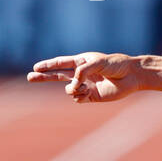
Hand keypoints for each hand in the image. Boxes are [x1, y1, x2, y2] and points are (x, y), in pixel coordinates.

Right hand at [26, 52, 140, 103]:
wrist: (131, 76)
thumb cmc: (116, 64)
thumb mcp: (98, 63)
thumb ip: (82, 72)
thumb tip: (72, 85)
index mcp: (82, 62)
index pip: (61, 63)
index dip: (48, 65)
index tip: (36, 67)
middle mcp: (82, 74)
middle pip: (57, 76)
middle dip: (43, 77)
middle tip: (29, 77)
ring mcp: (86, 86)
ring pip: (69, 90)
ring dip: (72, 89)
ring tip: (83, 87)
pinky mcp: (91, 96)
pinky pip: (77, 98)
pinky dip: (80, 95)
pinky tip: (89, 92)